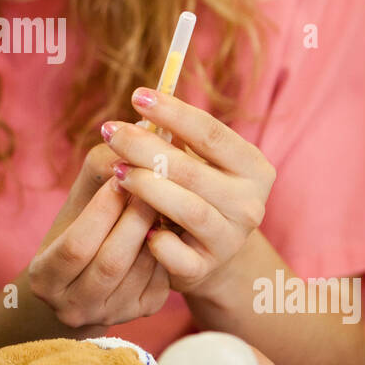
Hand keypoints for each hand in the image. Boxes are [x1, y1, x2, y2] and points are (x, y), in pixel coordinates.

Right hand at [27, 141, 170, 331]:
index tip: (120, 176)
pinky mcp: (141, 313)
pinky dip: (166, 248)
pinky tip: (168, 223)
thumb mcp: (79, 198)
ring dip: (155, 231)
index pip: (75, 246)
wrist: (91, 272)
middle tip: (154, 182)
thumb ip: (100, 167)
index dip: (100, 211)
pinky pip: (158, 281)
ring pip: (139, 272)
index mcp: (45, 278)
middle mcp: (72, 307)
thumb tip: (137, 134)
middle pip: (110, 262)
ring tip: (165, 196)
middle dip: (134, 219)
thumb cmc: (82, 222)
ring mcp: (109, 315)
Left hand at [103, 89, 275, 297]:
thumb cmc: (194, 192)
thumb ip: (174, 137)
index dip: (173, 113)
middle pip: (193, 170)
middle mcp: (250, 204)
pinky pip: (178, 255)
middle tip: (111, 131)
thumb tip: (142, 110)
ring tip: (116, 171)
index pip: (212, 133)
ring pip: (189, 209)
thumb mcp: (194, 161)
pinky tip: (136, 225)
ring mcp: (230, 239)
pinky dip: (156, 241)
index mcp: (253, 167)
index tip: (137, 96)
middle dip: (146, 147)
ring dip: (147, 187)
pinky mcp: (206, 269)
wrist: (205, 253)